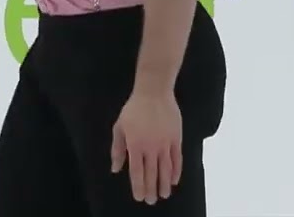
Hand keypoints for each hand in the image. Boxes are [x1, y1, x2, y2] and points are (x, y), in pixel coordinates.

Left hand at [110, 89, 182, 204]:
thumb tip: (116, 169)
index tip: (139, 197)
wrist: (154, 93)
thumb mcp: (119, 127)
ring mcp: (165, 144)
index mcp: (135, 145)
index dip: (138, 186)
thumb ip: (118, 149)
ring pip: (166, 169)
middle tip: (151, 201)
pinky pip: (177, 159)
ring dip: (164, 184)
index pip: (137, 172)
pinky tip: (174, 180)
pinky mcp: (176, 139)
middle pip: (152, 173)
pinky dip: (176, 171)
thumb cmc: (133, 109)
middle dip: (151, 189)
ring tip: (163, 196)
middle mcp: (151, 147)